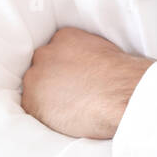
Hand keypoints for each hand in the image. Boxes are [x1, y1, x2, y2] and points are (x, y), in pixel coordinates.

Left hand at [21, 27, 153, 138]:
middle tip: (71, 95)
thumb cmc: (124, 77)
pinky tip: (64, 119)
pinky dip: (45, 116)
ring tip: (69, 110)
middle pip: (42, 68)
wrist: (123, 95)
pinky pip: (33, 110)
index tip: (74, 80)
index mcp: (64, 37)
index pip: (55, 52)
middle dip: (53, 81)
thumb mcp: (107, 52)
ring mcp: (36, 77)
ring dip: (47, 99)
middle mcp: (45, 53)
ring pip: (35, 88)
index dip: (64, 69)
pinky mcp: (32, 102)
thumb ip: (88, 55)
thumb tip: (88, 67)